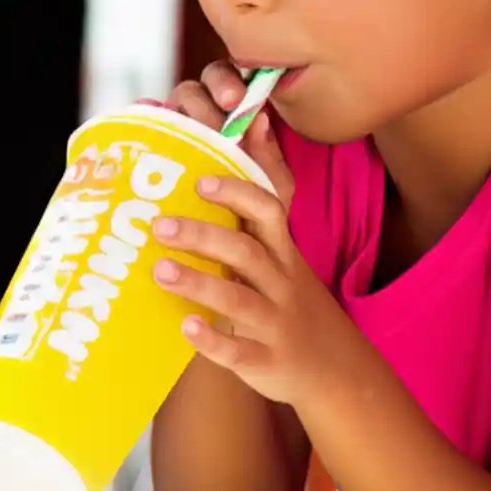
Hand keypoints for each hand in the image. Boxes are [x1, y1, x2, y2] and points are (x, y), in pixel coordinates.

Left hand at [151, 112, 365, 406]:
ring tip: (158, 270)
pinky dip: (213, 341)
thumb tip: (253, 123)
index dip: (236, 193)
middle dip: (202, 235)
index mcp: (281, 252)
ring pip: (238, 299)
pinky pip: (239, 352)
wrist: (334, 368)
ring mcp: (274, 323)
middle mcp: (281, 282)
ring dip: (198, 283)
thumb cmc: (289, 295)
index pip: (268, 211)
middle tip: (156, 224)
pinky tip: (185, 328)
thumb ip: (259, 200)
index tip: (199, 180)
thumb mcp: (283, 251)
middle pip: (246, 251)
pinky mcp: (266, 361)